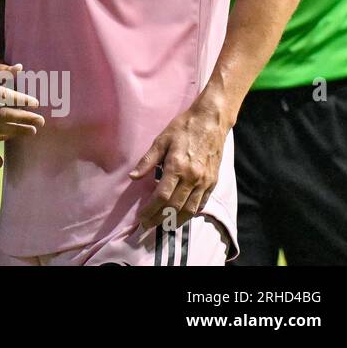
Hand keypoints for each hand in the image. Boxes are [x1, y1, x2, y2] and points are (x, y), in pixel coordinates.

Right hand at [0, 59, 43, 166]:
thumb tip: (20, 68)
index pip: (2, 96)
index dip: (20, 100)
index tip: (35, 103)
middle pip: (2, 115)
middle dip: (23, 119)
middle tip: (40, 121)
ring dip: (15, 131)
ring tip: (31, 131)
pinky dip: (0, 136)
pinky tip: (12, 134)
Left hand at [131, 94, 230, 229]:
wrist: (211, 121)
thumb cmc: (183, 128)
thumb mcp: (161, 140)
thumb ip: (147, 161)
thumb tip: (133, 177)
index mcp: (177, 167)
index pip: (162, 196)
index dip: (151, 210)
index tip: (142, 218)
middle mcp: (192, 177)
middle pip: (175, 206)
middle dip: (160, 219)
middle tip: (149, 226)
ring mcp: (205, 181)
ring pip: (190, 209)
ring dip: (176, 220)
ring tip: (164, 225)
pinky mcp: (213, 181)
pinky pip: (202, 202)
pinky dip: (192, 212)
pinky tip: (182, 215)